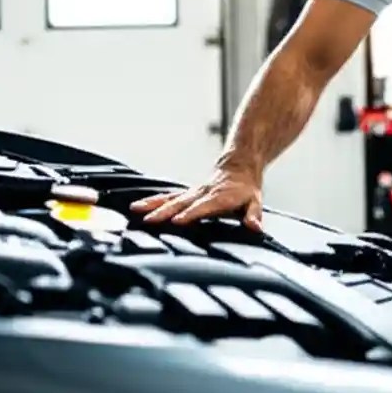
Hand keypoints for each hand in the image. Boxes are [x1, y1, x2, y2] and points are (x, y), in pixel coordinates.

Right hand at [129, 154, 263, 229]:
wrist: (239, 166)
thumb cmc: (246, 188)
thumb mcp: (256, 202)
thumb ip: (253, 215)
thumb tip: (255, 227)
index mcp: (218, 198)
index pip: (202, 207)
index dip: (191, 214)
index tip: (177, 221)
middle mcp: (202, 194)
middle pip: (181, 203)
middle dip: (164, 212)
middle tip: (148, 220)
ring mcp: (192, 193)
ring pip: (170, 198)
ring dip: (152, 204)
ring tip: (135, 209)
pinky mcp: (186, 193)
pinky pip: (168, 196)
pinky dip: (153, 201)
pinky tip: (138, 205)